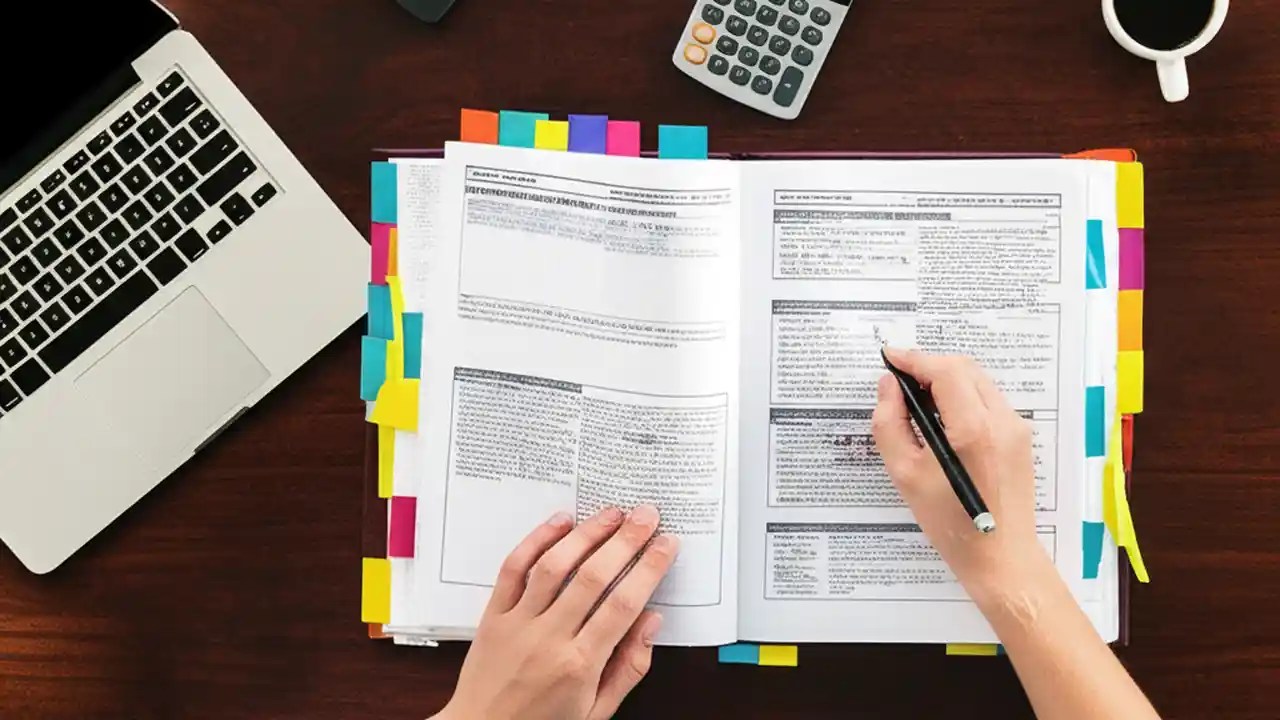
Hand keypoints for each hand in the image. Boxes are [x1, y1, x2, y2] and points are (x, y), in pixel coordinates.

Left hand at [433, 505, 678, 719]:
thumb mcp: (597, 711)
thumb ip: (628, 667)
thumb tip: (652, 622)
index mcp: (580, 665)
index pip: (623, 605)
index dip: (649, 570)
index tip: (667, 545)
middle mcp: (549, 639)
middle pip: (593, 578)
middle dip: (625, 541)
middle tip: (647, 516)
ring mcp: (518, 623)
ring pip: (554, 566)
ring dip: (586, 534)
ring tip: (611, 513)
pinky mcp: (494, 615)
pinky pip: (513, 569)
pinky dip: (536, 541)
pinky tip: (560, 523)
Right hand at [871, 348, 1052, 604]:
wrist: (1000, 557)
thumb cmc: (949, 523)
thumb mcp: (904, 473)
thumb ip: (890, 423)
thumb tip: (888, 387)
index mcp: (973, 429)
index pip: (944, 371)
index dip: (914, 359)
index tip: (889, 358)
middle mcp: (1001, 420)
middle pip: (964, 368)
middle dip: (930, 365)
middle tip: (900, 379)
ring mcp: (1016, 428)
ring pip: (978, 381)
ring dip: (947, 379)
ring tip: (918, 398)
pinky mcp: (1020, 438)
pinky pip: (988, 400)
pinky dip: (963, 396)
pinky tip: (942, 418)